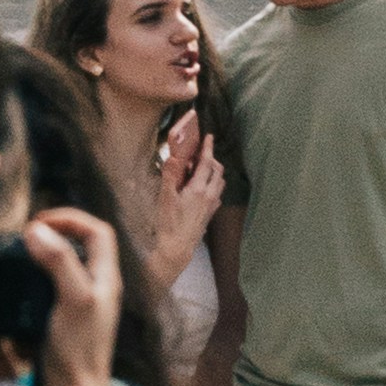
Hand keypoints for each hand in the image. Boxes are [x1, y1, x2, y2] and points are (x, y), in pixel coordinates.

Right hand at [26, 204, 127, 385]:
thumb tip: (36, 230)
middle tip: (28, 234)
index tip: (40, 221)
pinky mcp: (67, 318)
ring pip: (70, 264)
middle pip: (85, 245)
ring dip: (48, 252)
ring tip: (23, 253)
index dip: (72, 219)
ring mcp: (84, 303)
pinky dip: (40, 275)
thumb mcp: (74, 298)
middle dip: (58, 231)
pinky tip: (23, 282)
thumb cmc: (79, 348)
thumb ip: (60, 262)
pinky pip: (56, 285)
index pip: (98, 232)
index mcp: (107, 277)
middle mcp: (99, 287)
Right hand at [147, 109, 224, 283]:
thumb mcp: (165, 199)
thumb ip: (170, 176)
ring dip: (214, 171)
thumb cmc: (169, 224)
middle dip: (211, 158)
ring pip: (219, 181)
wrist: (177, 249)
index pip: (207, 163)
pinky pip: (217, 193)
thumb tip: (173, 157)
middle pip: (217, 170)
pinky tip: (202, 187)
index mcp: (198, 189)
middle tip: (200, 152)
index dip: (207, 148)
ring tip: (201, 168)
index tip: (208, 136)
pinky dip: (213, 184)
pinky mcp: (210, 214)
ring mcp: (211, 205)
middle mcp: (209, 195)